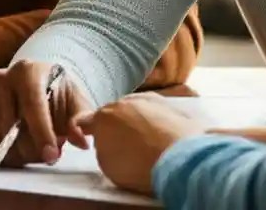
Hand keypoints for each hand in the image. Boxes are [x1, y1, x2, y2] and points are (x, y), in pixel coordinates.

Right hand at [0, 60, 93, 167]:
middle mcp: (2, 78)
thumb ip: (80, 121)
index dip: (42, 133)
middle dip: (31, 148)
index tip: (51, 156)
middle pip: (12, 123)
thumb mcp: (75, 103)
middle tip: (46, 158)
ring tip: (33, 155)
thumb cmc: (57, 93)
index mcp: (28, 70)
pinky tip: (13, 158)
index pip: (33, 105)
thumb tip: (81, 140)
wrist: (35, 83)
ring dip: (15, 153)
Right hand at [75, 92, 205, 194]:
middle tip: (126, 144)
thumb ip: (102, 148)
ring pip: (139, 109)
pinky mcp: (173, 105)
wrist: (179, 158)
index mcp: (102, 116)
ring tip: (150, 143)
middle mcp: (124, 102)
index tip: (91, 137)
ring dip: (140, 122)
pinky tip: (166, 138)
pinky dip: (161, 123)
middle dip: (117, 125)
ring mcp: (150, 100)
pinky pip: (160, 113)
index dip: (88, 130)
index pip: (86, 120)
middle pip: (115, 112)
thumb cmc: (140, 165)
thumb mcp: (107, 165)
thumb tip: (108, 143)